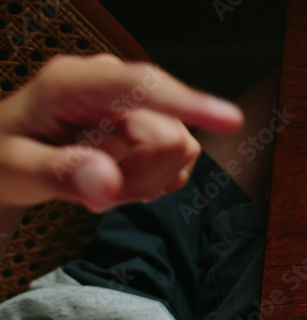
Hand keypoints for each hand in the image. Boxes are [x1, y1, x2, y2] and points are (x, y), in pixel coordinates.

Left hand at [0, 53, 242, 212]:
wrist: (13, 157)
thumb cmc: (8, 156)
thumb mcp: (16, 171)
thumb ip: (59, 174)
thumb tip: (106, 179)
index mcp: (72, 82)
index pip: (140, 86)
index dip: (186, 102)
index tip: (230, 118)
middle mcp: (112, 83)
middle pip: (167, 134)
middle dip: (139, 178)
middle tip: (96, 195)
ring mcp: (137, 103)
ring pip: (180, 151)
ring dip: (144, 184)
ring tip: (101, 188)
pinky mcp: (153, 123)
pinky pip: (181, 162)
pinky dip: (152, 184)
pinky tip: (119, 182)